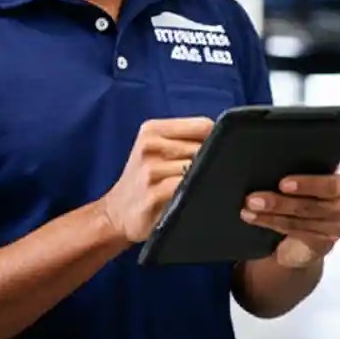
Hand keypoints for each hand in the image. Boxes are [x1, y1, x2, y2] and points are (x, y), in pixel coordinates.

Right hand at [98, 117, 212, 243]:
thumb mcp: (155, 150)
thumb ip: (184, 140)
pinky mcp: (154, 194)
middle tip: (209, 174)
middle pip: (203, 147)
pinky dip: (196, 193)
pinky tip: (193, 198)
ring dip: (205, 179)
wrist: (116, 213)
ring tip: (198, 187)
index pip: (202, 125)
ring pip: (197, 168)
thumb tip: (223, 138)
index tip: (219, 152)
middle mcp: (149, 146)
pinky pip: (187, 188)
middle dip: (213, 161)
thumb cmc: (143, 179)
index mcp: (152, 130)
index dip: (217, 139)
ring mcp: (151, 170)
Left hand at [241, 174, 339, 268]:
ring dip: (270, 214)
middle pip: (312, 205)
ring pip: (300, 220)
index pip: (331, 185)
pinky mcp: (323, 245)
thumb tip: (268, 162)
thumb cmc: (304, 196)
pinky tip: (255, 219)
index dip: (307, 184)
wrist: (305, 233)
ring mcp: (336, 229)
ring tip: (249, 208)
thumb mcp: (305, 183)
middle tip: (253, 198)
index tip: (282, 183)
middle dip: (280, 202)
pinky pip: (297, 234)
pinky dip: (272, 224)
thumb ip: (299, 171)